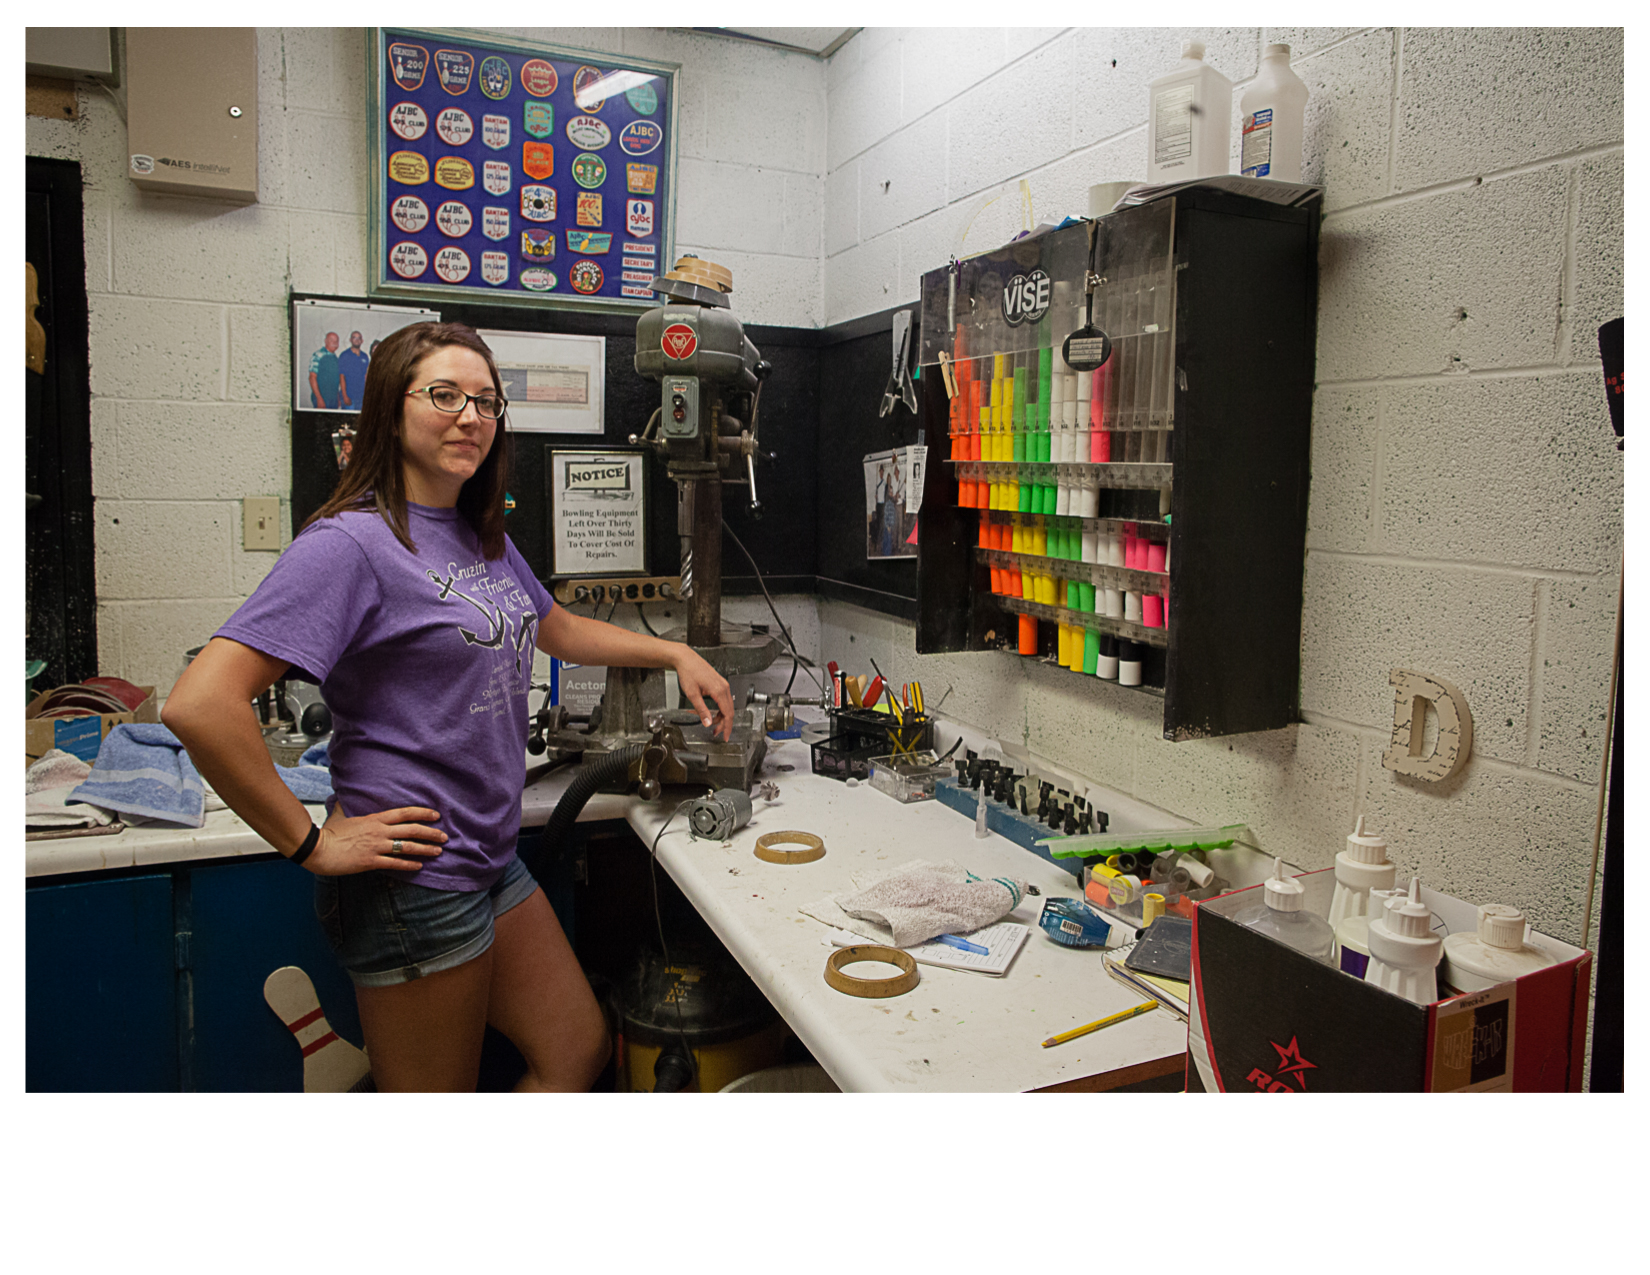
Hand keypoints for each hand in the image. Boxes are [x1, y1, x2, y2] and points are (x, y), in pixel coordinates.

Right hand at [304, 806, 446, 874]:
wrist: (317, 848)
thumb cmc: (328, 833)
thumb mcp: (340, 815)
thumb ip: (346, 807)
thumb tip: (342, 798)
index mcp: (374, 819)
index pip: (404, 813)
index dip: (422, 813)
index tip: (436, 815)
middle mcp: (379, 831)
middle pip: (411, 830)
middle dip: (430, 833)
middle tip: (444, 836)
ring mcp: (376, 847)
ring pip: (407, 846)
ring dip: (425, 849)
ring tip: (438, 851)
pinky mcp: (370, 861)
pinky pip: (395, 863)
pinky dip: (408, 865)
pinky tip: (419, 866)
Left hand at [674, 648, 733, 741]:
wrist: (686, 659)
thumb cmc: (688, 672)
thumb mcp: (692, 694)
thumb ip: (701, 710)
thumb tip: (708, 723)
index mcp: (719, 691)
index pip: (728, 714)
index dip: (727, 727)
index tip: (725, 736)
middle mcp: (724, 687)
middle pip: (730, 711)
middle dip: (724, 724)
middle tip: (716, 733)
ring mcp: (723, 684)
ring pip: (728, 705)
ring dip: (722, 716)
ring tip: (712, 723)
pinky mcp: (720, 683)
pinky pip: (724, 699)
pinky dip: (720, 708)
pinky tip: (713, 712)